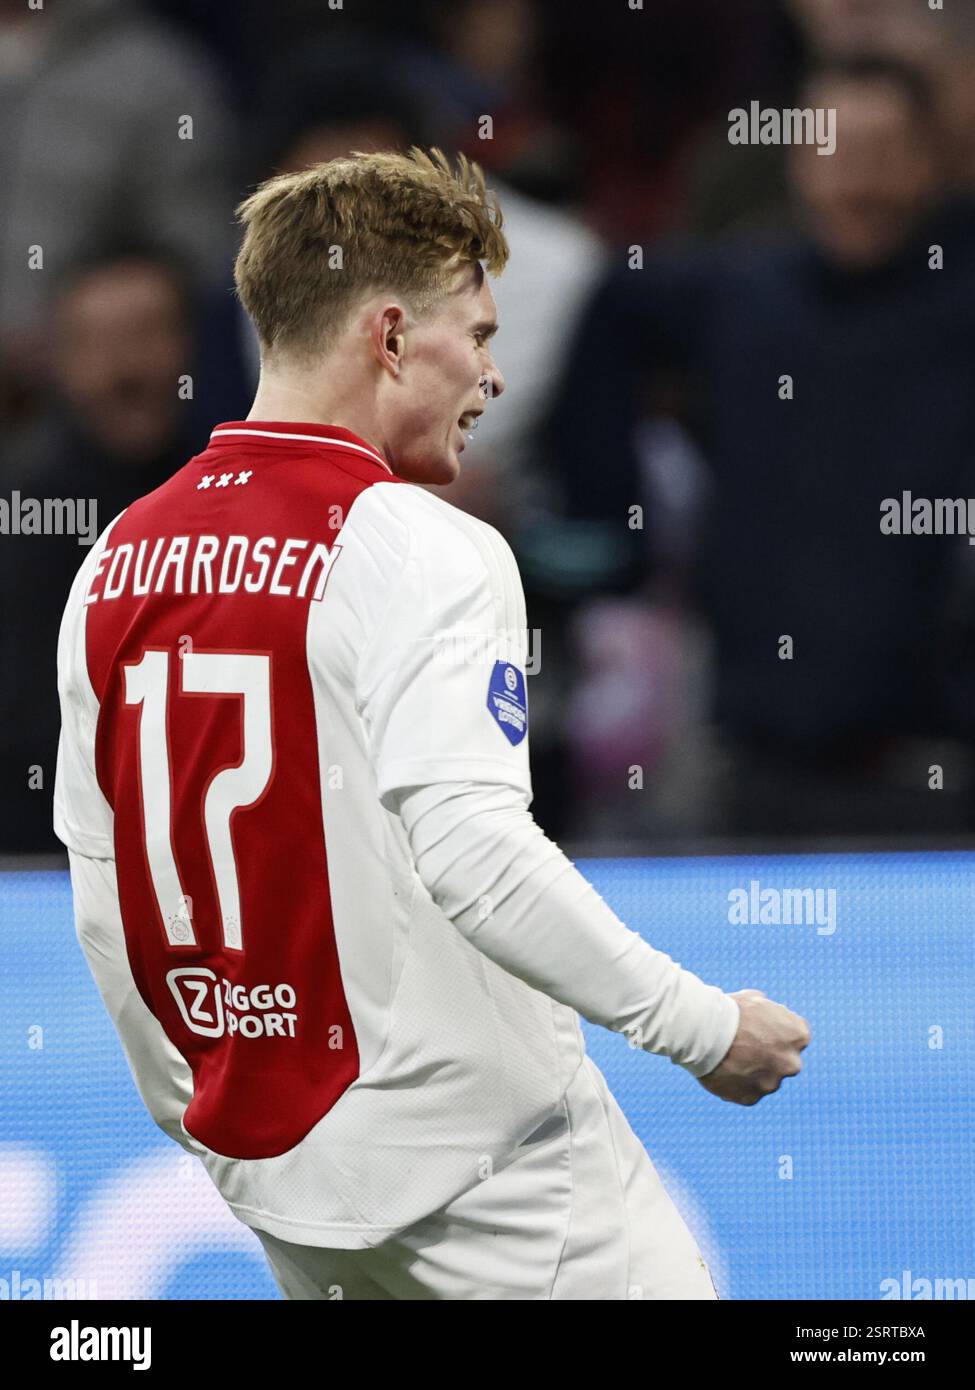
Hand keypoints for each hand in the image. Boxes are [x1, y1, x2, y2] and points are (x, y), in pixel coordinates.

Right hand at [697, 989, 809, 1105]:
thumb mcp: (755, 1000)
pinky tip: (721, 1070)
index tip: (757, 1029)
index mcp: (799, 1035)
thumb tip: (767, 1017)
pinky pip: (746, 1092)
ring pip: (764, 1079)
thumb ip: (769, 1014)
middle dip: (767, 1056)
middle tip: (743, 1046)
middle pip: (782, 1061)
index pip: (795, 1036)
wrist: (706, 1032)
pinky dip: (736, 1084)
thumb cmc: (730, 1011)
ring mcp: (771, 1083)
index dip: (775, 1032)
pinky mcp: (751, 1098)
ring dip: (751, 1072)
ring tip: (726, 1058)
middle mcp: (791, 1063)